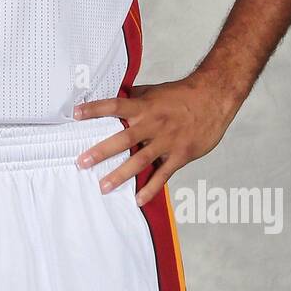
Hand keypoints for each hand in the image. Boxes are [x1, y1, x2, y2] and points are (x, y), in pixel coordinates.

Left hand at [74, 73, 239, 206]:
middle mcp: (153, 124)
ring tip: (103, 186)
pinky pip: (163, 174)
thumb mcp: (155, 91)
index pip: (114, 106)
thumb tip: (114, 96)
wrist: (214, 97)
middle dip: (101, 152)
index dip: (94, 109)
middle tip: (82, 162)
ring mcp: (166, 141)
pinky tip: (138, 199)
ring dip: (120, 174)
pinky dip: (151, 188)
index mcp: (144, 106)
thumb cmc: (183, 94)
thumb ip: (135, 97)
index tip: (76, 114)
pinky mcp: (180, 155)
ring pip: (140, 160)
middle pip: (123, 139)